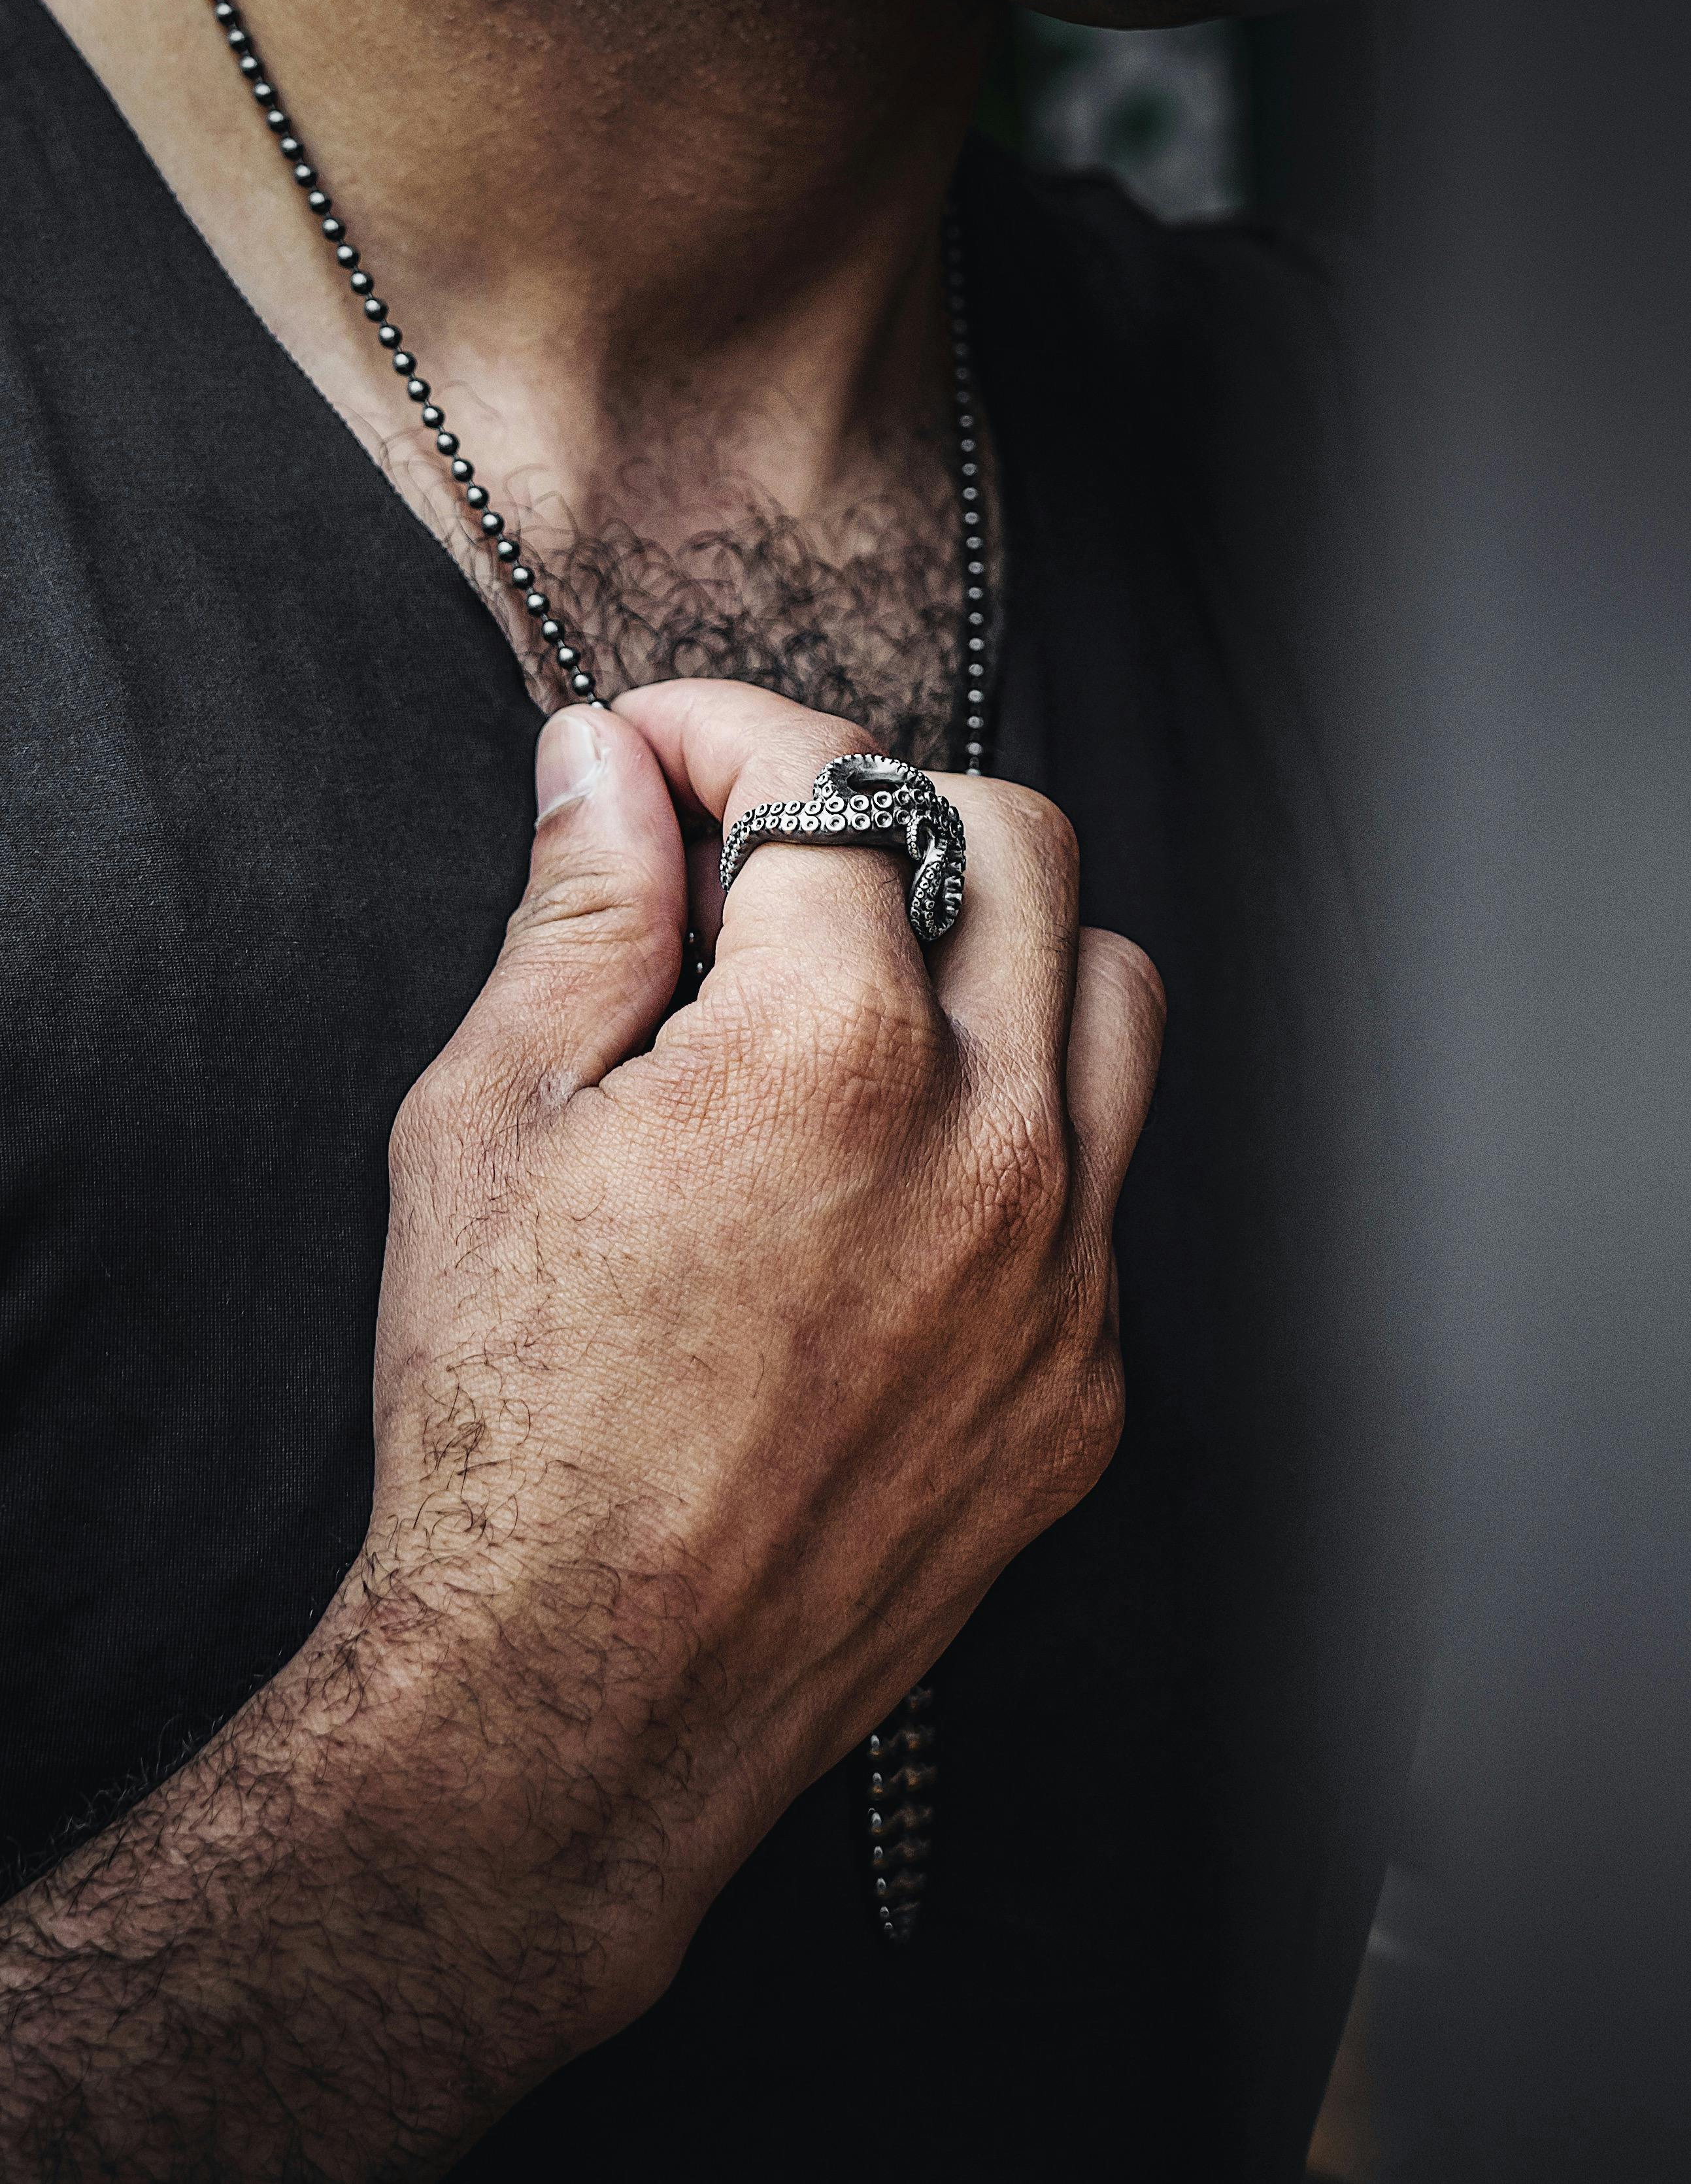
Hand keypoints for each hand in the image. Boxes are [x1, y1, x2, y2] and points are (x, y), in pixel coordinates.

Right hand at [0, 679, 1161, 2180]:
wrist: (578, 1695)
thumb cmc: (504, 1422)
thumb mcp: (484, 1128)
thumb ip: (576, 917)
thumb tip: (602, 768)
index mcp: (826, 1055)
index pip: (833, 785)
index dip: (730, 731)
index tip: (667, 755)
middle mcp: (990, 1146)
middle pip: (1021, 842)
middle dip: (891, 803)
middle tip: (776, 855)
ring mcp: (1064, 1274)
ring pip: (1106, 997)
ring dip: (996, 948)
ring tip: (864, 998)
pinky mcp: (1083, 1384)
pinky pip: (1104, 1187)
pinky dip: (1016, 1133)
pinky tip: (894, 1191)